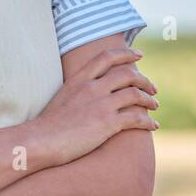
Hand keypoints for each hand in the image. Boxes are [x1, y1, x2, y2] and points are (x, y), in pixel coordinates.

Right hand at [28, 48, 158, 167]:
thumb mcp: (61, 98)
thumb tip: (87, 94)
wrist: (40, 141)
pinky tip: (153, 126)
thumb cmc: (47, 125)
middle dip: (144, 80)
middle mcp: (92, 87)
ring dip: (149, 100)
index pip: (106, 57)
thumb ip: (77, 91)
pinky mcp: (107, 123)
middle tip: (153, 88)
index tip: (139, 55)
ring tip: (155, 105)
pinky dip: (148, 121)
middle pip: (127, 74)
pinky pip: (136, 118)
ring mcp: (101, 104)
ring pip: (135, 94)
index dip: (126, 54)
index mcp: (80, 79)